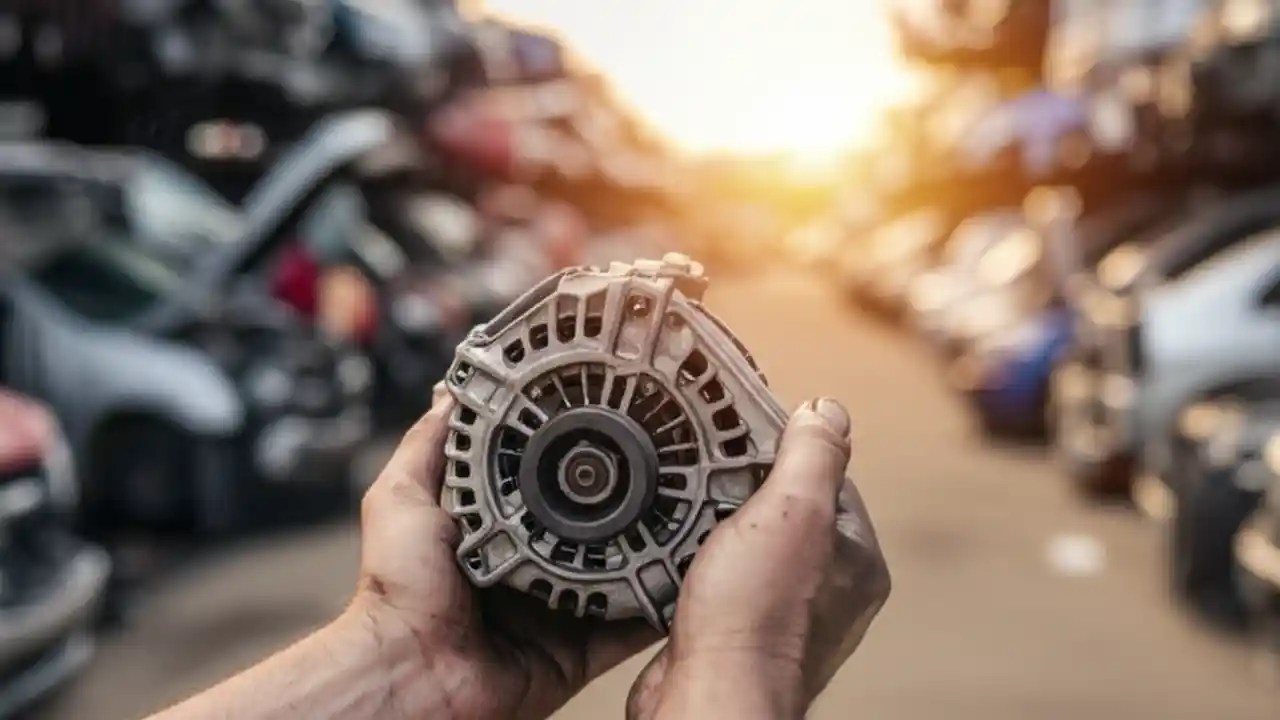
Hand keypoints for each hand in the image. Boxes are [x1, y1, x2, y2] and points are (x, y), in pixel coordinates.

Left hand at [351, 384, 658, 719]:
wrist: (407, 670)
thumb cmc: (396, 591)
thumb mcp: (402, 496)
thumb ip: (429, 445)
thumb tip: (450, 393)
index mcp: (496, 534)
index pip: (549, 490)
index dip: (577, 466)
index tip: (611, 431)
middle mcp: (531, 571)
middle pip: (593, 532)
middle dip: (628, 509)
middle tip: (667, 472)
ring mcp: (558, 614)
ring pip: (619, 577)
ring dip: (652, 554)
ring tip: (689, 517)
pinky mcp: (578, 653)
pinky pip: (629, 631)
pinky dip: (658, 609)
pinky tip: (684, 577)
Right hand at [627, 398, 890, 718]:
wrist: (707, 696)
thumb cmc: (754, 619)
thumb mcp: (792, 512)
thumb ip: (814, 456)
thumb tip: (829, 410)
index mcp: (855, 560)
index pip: (826, 479)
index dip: (785, 451)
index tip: (746, 434)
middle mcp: (825, 589)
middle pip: (781, 509)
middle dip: (740, 489)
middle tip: (708, 472)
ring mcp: (779, 612)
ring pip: (742, 543)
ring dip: (710, 525)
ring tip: (684, 507)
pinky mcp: (733, 629)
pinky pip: (712, 576)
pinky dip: (689, 562)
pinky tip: (670, 551)